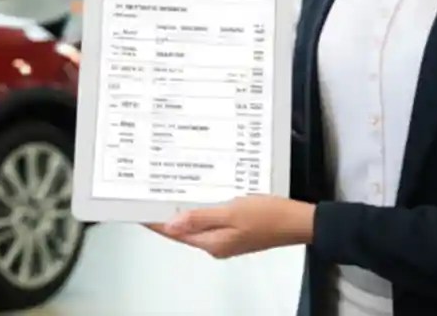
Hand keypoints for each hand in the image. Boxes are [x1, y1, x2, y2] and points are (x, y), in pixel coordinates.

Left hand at [147, 195, 314, 258]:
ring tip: (169, 193)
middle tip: (151, 195)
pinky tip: (200, 196)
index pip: (174, 233)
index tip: (138, 210)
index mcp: (212, 243)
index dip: (155, 222)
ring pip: (197, 224)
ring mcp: (226, 239)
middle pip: (183, 230)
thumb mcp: (232, 212)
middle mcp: (216, 244)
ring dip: (184, 210)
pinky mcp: (235, 231)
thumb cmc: (270, 216)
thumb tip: (172, 225)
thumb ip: (200, 217)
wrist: (298, 222)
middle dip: (167, 214)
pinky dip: (202, 209)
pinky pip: (211, 220)